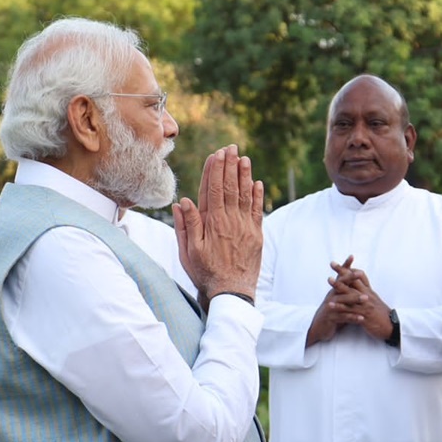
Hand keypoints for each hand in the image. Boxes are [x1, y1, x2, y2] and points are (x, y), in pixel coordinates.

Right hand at [174, 145, 263, 303]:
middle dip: (230, 166)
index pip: (212, 190)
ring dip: (245, 176)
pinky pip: (258, 211)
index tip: (216, 154)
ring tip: (244, 158)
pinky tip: (257, 183)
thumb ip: (187, 225)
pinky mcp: (257, 235)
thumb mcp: (188, 251)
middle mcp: (230, 221)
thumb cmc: (205, 273)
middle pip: (229, 188)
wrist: (232, 292)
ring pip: (245, 196)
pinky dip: (258, 196)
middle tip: (231, 148)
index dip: (214, 170)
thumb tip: (183, 201)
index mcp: (212, 223)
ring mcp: (245, 227)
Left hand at [330, 260, 393, 341]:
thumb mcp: (374, 300)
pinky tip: (330, 304)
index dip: (349, 269)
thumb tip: (357, 285)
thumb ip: (365, 292)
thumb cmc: (381, 314)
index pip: (359, 276)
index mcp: (368, 291)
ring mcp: (365, 305)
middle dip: (343, 272)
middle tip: (333, 263)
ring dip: (339, 286)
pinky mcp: (364, 316)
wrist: (391, 327)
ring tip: (329, 280)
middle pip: (354, 281)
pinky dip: (340, 307)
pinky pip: (350, 310)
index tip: (340, 264)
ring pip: (351, 293)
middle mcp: (367, 296)